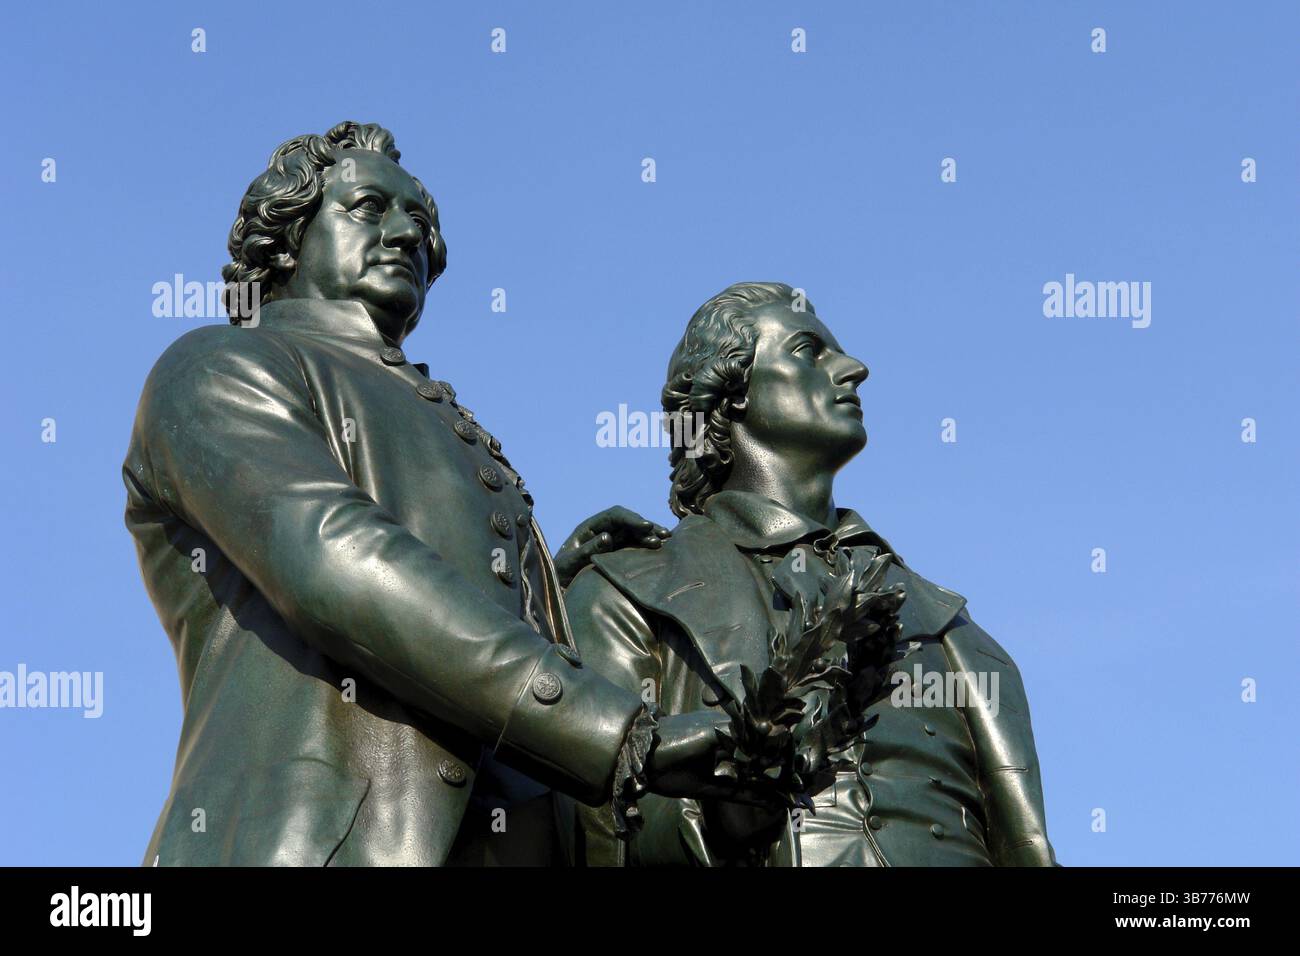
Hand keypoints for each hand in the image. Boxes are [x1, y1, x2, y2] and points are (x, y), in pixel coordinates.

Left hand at [553, 506, 669, 585]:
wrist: (558, 590)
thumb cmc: (559, 575)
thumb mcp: (569, 563)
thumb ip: (587, 550)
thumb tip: (608, 537)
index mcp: (589, 528)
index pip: (615, 515)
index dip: (632, 519)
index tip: (647, 526)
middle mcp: (602, 531)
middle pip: (628, 523)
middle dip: (645, 527)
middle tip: (662, 536)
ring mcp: (611, 543)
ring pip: (634, 534)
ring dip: (650, 535)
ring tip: (666, 540)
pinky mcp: (617, 555)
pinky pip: (634, 546)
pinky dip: (647, 546)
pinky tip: (660, 550)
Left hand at [643, 711, 789, 807]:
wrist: (647, 759)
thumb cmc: (678, 737)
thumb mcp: (710, 732)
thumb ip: (739, 735)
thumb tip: (769, 730)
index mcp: (728, 729)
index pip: (758, 734)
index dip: (776, 740)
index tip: (795, 746)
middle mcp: (729, 749)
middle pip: (758, 758)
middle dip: (777, 765)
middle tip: (799, 773)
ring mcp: (724, 770)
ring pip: (752, 778)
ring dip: (771, 784)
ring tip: (794, 791)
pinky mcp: (716, 789)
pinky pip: (741, 794)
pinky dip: (757, 798)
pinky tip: (775, 802)